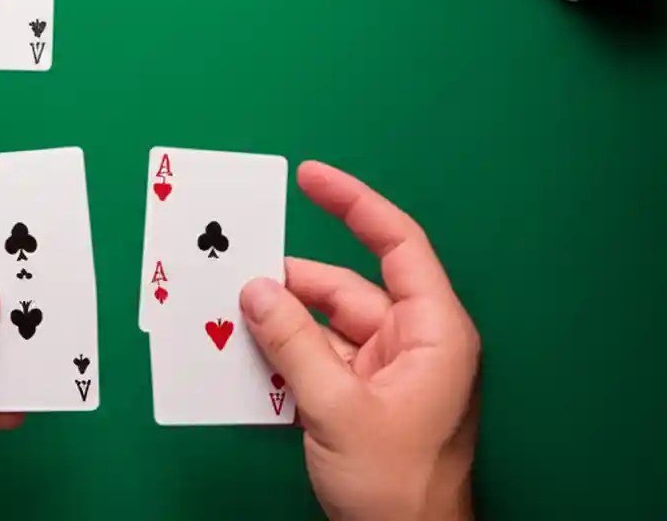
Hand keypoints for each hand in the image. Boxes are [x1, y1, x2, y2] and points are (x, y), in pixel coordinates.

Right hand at [241, 161, 479, 520]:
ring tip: (233, 315)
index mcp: (433, 333)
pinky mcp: (363, 399)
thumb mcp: (337, 409)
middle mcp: (413, 344)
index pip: (397, 246)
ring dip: (282, 324)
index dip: (355, 204)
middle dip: (293, 282)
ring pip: (325, 326)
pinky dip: (285, 357)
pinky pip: (318, 360)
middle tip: (239, 267)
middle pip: (348, 288)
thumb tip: (258, 292)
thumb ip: (293, 344)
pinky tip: (251, 356)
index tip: (312, 177)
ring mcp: (387, 373)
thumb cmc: (401, 490)